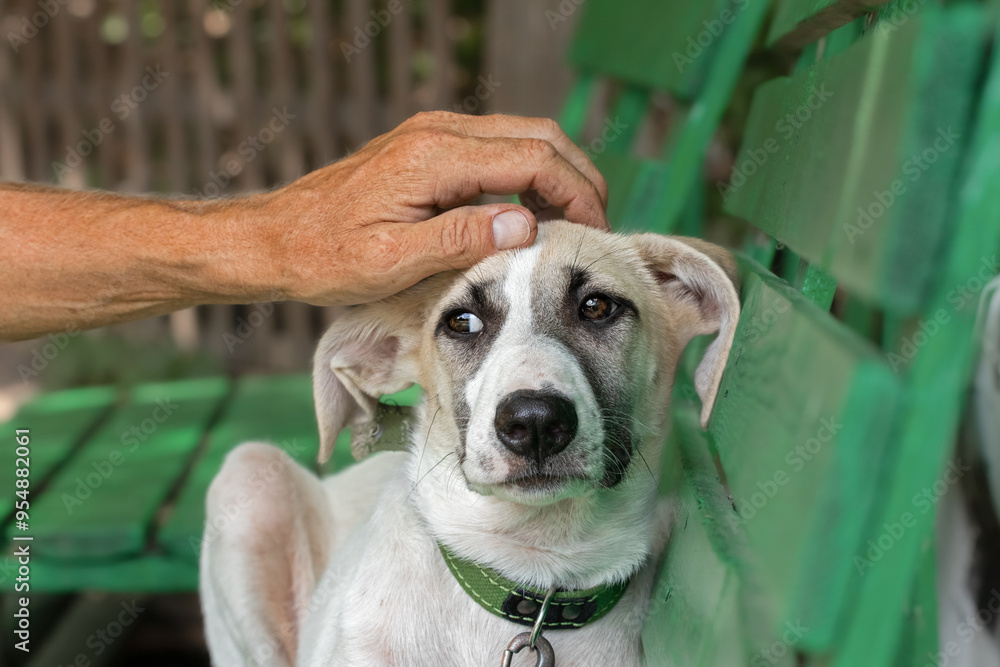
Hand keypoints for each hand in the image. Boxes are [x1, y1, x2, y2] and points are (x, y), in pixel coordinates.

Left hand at [252, 111, 608, 304]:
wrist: (276, 239)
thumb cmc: (326, 256)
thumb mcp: (393, 260)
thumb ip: (461, 238)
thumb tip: (527, 224)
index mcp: (434, 157)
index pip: (533, 157)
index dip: (576, 191)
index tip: (595, 230)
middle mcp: (438, 133)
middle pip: (537, 136)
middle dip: (578, 177)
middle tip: (596, 225)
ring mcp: (433, 135)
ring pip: (520, 138)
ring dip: (555, 174)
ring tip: (571, 223)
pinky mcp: (428, 148)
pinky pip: (496, 149)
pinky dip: (527, 175)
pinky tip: (529, 214)